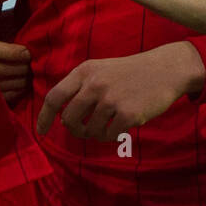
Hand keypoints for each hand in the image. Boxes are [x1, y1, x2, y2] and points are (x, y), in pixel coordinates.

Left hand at [36, 42, 205, 140]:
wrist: (164, 69)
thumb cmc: (129, 72)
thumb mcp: (100, 69)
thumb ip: (80, 86)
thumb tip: (62, 115)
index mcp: (84, 71)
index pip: (54, 97)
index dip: (44, 117)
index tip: (41, 132)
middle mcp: (94, 84)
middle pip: (69, 119)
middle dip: (75, 129)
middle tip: (85, 129)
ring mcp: (111, 100)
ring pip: (90, 131)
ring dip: (98, 133)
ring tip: (110, 123)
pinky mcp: (128, 114)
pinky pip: (110, 136)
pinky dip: (114, 136)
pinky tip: (122, 125)